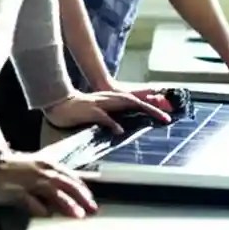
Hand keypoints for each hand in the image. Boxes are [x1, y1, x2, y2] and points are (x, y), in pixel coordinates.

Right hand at [0, 152, 97, 218]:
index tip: (91, 200)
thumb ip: (51, 176)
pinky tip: (48, 216)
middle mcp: (43, 171)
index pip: (72, 177)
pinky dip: (40, 209)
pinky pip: (31, 201)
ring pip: (54, 192)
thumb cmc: (12, 168)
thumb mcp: (36, 167)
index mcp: (49, 164)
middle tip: (93, 209)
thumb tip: (66, 191)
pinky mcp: (16, 191)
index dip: (83, 189)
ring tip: (78, 215)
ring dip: (68, 204)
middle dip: (82, 197)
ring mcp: (30, 181)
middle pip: (68, 184)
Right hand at [43, 90, 171, 133]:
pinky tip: (120, 130)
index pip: (138, 103)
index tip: (166, 118)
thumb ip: (115, 116)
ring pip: (125, 105)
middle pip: (137, 103)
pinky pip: (104, 117)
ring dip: (141, 110)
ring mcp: (102, 104)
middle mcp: (112, 99)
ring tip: (155, 118)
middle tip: (167, 119)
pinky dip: (112, 123)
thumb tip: (128, 127)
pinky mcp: (91, 111)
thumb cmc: (82, 110)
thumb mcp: (102, 112)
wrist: (61, 105)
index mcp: (114, 100)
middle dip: (153, 109)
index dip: (153, 109)